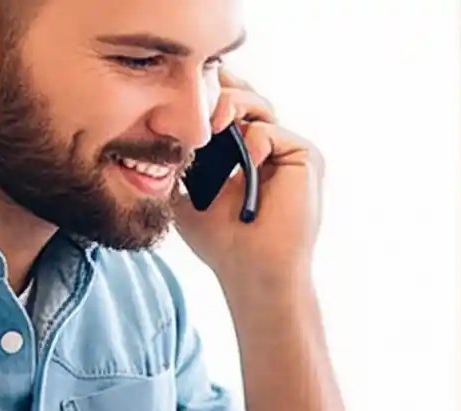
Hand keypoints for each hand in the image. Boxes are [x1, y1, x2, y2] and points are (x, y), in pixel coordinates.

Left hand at [173, 70, 324, 287]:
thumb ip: (178, 163)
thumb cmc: (221, 241)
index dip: (208, 94)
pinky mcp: (305, 158)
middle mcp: (267, 147)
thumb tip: (154, 134)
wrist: (250, 270)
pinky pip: (274, 131)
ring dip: (233, 106)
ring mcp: (287, 152)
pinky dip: (256, 140)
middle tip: (197, 100)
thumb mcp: (186, 194)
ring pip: (260, 106)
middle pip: (245, 96)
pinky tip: (247, 161)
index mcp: (241, 151)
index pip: (227, 107)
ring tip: (214, 123)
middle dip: (220, 90)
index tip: (181, 89)